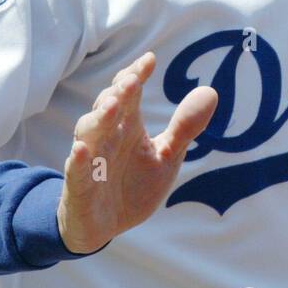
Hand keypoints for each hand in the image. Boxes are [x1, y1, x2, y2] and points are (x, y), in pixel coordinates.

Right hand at [57, 52, 217, 254]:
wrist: (105, 227)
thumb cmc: (134, 185)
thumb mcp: (166, 156)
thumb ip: (185, 126)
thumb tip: (211, 91)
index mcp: (127, 127)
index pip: (129, 95)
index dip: (136, 76)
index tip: (149, 60)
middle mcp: (106, 139)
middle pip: (108, 109)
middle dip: (118, 94)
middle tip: (132, 80)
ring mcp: (90, 161)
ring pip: (89, 134)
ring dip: (99, 120)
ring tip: (112, 107)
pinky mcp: (79, 188)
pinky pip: (76, 173)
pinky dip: (77, 161)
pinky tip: (80, 150)